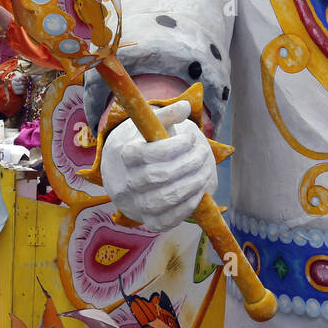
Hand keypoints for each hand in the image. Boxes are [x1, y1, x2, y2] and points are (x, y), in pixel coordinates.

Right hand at [99, 100, 216, 232]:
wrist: (126, 173)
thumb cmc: (144, 143)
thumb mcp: (151, 125)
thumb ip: (168, 115)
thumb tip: (185, 107)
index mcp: (123, 154)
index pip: (145, 153)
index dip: (173, 147)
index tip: (190, 138)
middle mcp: (124, 182)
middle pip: (158, 177)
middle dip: (188, 164)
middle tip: (203, 154)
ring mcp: (135, 204)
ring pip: (164, 200)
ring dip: (192, 185)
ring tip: (204, 171)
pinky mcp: (148, 220)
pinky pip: (168, 220)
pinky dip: (187, 205)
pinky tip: (199, 189)